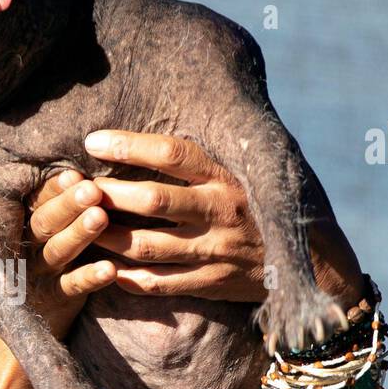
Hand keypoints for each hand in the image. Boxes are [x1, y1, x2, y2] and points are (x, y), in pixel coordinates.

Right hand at [23, 171, 119, 339]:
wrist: (31, 318)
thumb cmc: (54, 257)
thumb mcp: (52, 228)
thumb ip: (66, 203)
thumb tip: (99, 161)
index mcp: (28, 222)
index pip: (38, 201)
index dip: (55, 189)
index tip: (75, 175)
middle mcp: (29, 246)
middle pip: (44, 223)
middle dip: (67, 206)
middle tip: (91, 189)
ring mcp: (40, 274)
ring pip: (57, 252)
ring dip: (79, 234)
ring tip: (101, 217)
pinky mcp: (55, 299)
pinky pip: (72, 286)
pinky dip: (90, 276)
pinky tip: (111, 269)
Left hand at [29, 129, 364, 316]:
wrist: (311, 261)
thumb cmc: (262, 203)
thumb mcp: (246, 168)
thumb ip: (205, 153)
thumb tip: (168, 104)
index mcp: (228, 175)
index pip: (173, 154)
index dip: (129, 146)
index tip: (93, 141)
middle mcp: (222, 211)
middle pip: (155, 201)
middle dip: (110, 195)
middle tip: (76, 188)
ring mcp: (218, 250)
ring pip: (150, 246)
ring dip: (109, 238)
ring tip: (80, 226)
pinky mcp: (213, 283)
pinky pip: (161, 284)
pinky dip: (128, 278)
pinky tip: (103, 268)